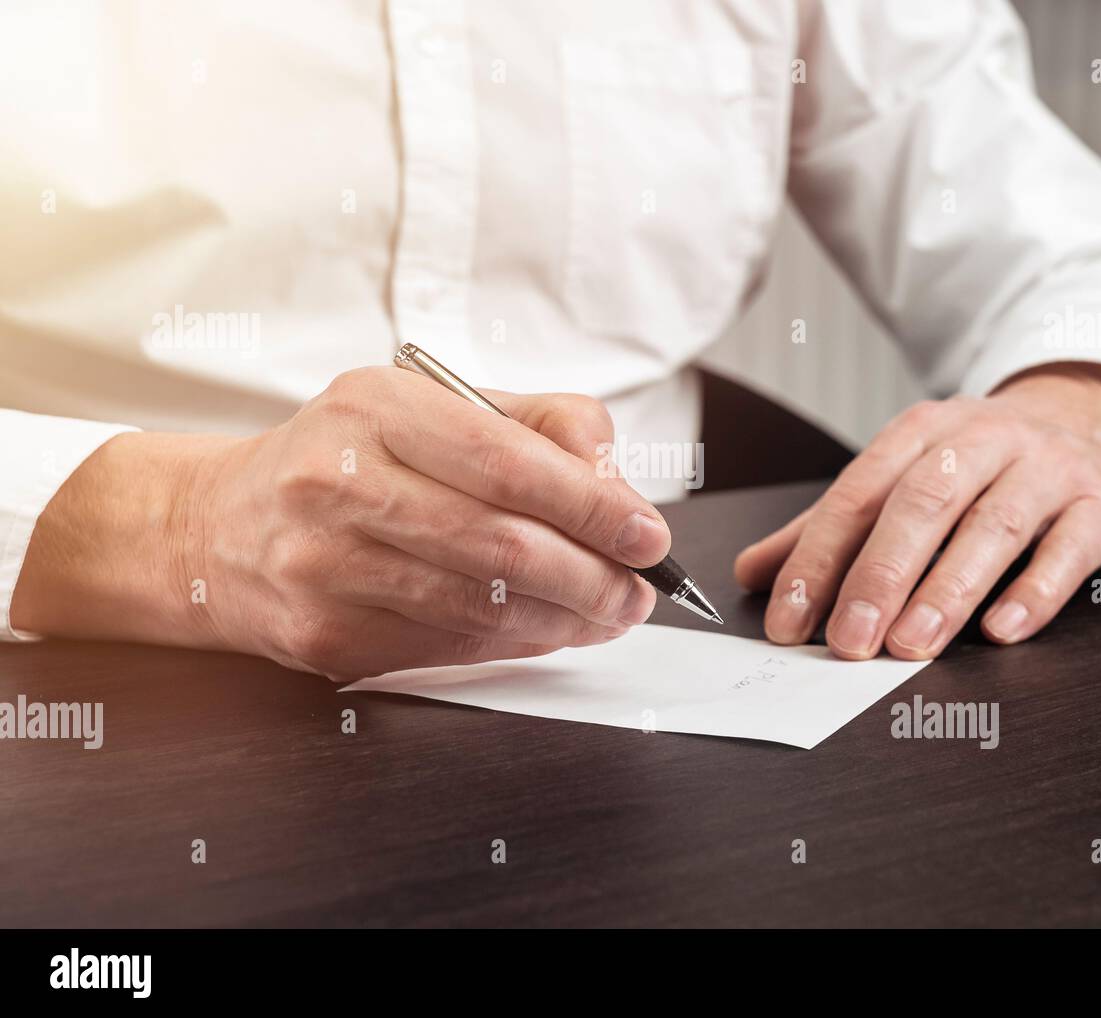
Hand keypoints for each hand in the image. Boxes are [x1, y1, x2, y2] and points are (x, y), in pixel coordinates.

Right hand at [12, 368, 667, 679]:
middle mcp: (337, 484)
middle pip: (501, 544)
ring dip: (566, 619)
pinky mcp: (324, 634)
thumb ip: (532, 423)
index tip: (646, 533)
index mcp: (372, 408)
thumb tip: (612, 479)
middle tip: (638, 588)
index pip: (507, 462)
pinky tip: (552, 631)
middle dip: (593, 575)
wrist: (216, 527)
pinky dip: (518, 643)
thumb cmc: (342, 459)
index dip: (591, 506)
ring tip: (609, 613)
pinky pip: (449, 647)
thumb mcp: (426, 407)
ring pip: (480, 606)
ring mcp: (323, 567)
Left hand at [735, 363, 1100, 659]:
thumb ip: (831, 528)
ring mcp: (1047, 468)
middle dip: (880, 575)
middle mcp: (982, 439)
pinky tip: (1004, 629)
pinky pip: (1069, 547)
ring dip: (949, 588)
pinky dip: (1036, 590)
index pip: (857, 495)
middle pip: (922, 504)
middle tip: (850, 641)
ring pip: (992, 525)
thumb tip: (752, 572)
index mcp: (920, 433)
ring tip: (913, 643)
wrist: (1089, 420)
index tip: (788, 621)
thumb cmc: (979, 465)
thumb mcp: (904, 478)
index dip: (818, 559)